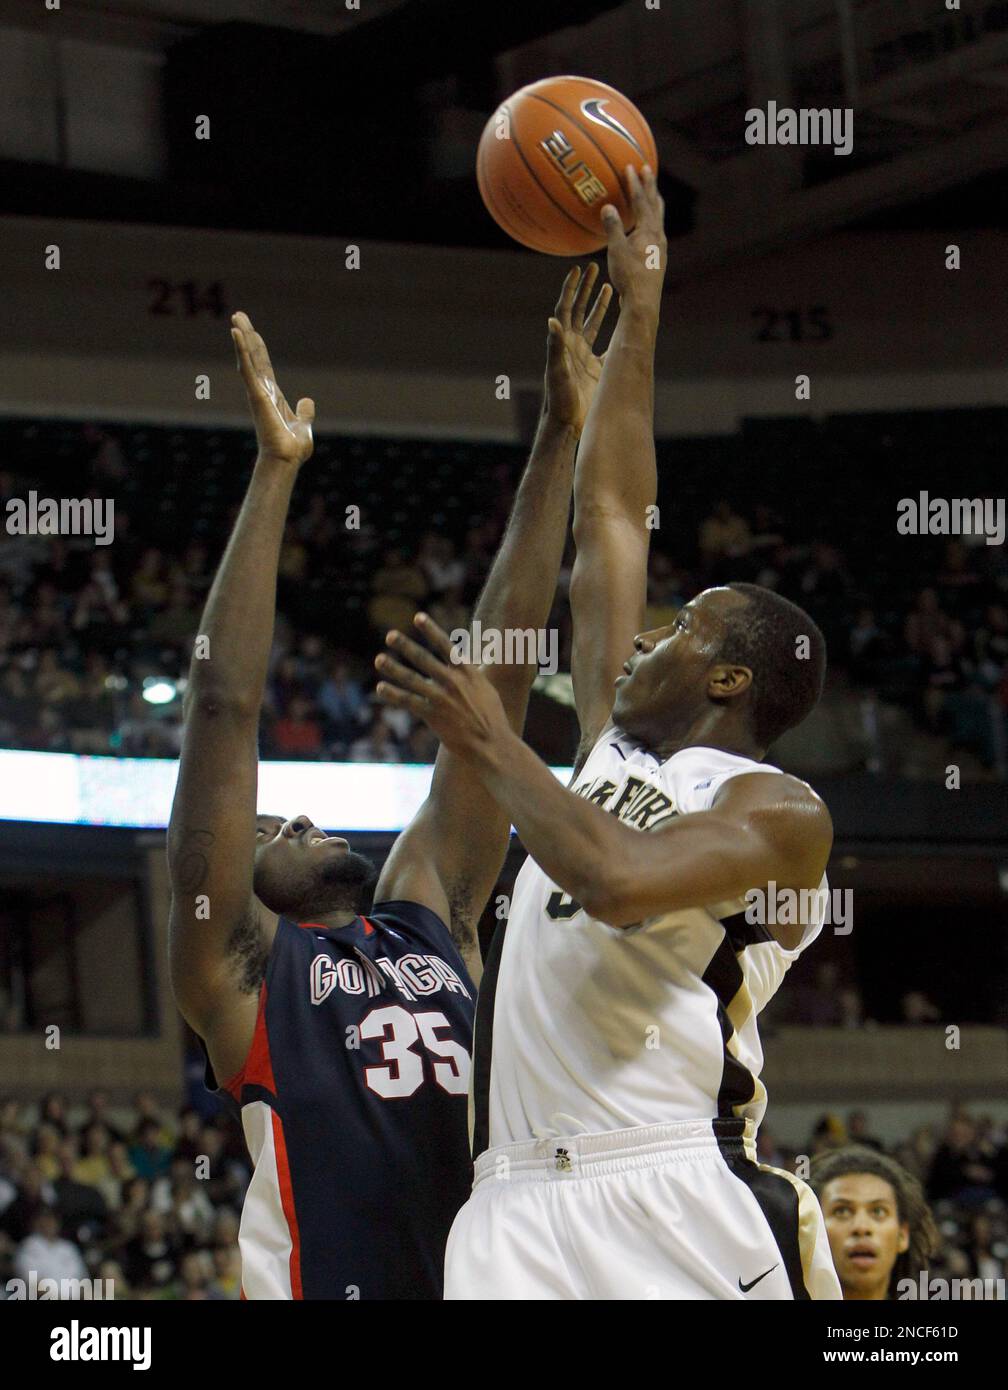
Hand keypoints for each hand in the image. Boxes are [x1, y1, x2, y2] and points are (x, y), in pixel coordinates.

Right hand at [231, 311, 314, 467]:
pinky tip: (236, 333)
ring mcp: (257, 391)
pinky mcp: (256, 394)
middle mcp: (261, 390)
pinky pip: (247, 368)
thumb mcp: (303, 425)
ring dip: (242, 337)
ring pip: (248, 358)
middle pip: (253, 356)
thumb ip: (304, 413)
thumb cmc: (292, 448)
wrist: (287, 459)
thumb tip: (308, 402)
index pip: (263, 366)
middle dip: (247, 335)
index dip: (257, 348)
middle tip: (238, 315)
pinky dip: (241, 350)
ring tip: (236, 318)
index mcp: (271, 395)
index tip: (251, 331)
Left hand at [374, 613, 512, 762]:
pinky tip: (381, 687)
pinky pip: (409, 702)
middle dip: (406, 646)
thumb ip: (474, 674)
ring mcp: (442, 698)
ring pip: (412, 679)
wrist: (492, 744)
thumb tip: (471, 663)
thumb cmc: (492, 717)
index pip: (446, 645)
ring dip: (394, 668)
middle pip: (424, 659)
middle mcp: (453, 682)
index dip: (431, 630)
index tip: (418, 617)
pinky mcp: (433, 715)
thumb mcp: (487, 689)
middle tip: (390, 635)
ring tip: (379, 659)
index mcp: (467, 672)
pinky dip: (393, 695)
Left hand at [544, 263, 612, 434]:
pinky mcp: (596, 368)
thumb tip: (552, 321)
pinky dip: (615, 332)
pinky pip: (607, 345)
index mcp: (563, 342)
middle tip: (594, 268)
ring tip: (608, 287)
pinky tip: (624, 321)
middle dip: (586, 289)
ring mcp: (584, 355)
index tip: (577, 269)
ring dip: (600, 305)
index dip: (570, 289)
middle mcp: (573, 345)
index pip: (565, 308)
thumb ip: (555, 346)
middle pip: (579, 310)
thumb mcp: (557, 371)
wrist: (568, 423)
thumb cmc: (559, 398)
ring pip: (593, 324)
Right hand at [600, 164, 665, 307]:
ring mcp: (660, 247)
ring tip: (651, 192)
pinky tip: (646, 226)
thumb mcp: (617, 251)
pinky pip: (655, 230)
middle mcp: (658, 235)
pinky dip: (651, 219)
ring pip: (658, 217)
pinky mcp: (658, 258)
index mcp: (649, 230)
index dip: (635, 183)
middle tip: (647, 169)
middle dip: (650, 186)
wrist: (643, 302)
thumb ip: (613, 227)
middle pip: (655, 204)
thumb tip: (608, 206)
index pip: (641, 201)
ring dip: (653, 202)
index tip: (631, 166)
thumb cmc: (629, 277)